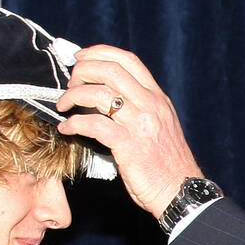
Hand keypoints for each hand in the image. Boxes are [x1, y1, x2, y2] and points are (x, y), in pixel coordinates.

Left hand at [56, 45, 203, 219]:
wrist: (181, 191)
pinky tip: (66, 129)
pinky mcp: (128, 145)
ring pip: (99, 94)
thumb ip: (140, 108)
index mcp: (157, 98)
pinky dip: (74, 124)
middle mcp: (150, 105)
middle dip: (82, 71)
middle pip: (110, 70)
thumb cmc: (167, 164)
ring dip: (74, 96)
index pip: (128, 60)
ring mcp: (139, 124)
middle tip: (70, 83)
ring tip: (63, 105)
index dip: (100, 52)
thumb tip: (112, 98)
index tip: (82, 57)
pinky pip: (94, 125)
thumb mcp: (160, 125)